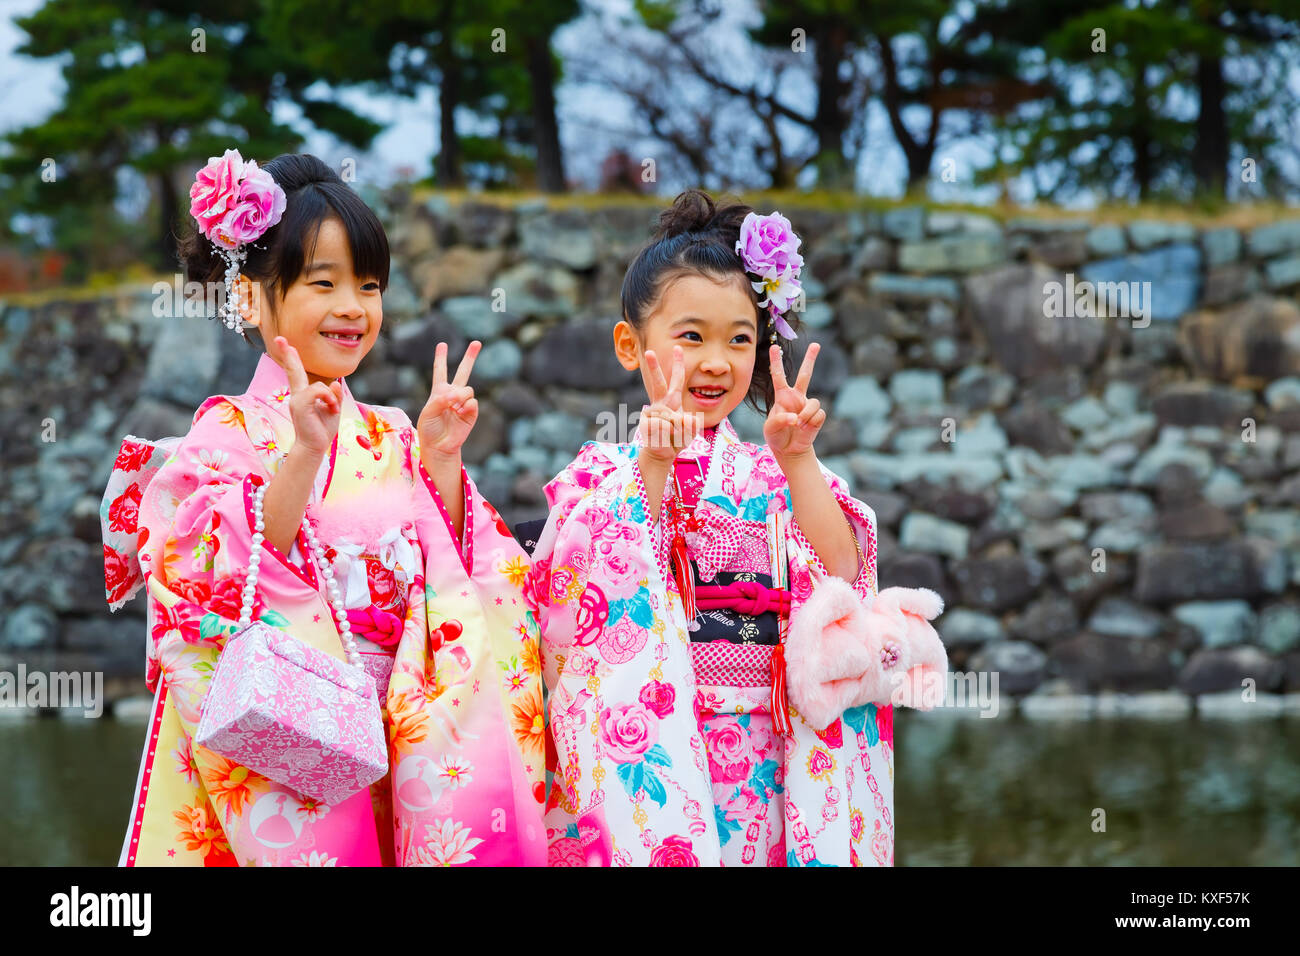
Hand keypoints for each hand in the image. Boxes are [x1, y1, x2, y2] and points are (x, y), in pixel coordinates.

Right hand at [272, 335, 341, 457]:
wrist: (314, 447)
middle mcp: (297, 395)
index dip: (291, 358)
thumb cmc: (322, 431)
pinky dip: (329, 399)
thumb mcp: (333, 410)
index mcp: (304, 395)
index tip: (285, 344)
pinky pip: (318, 392)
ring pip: (319, 386)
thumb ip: (334, 396)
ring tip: (332, 410)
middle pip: (293, 370)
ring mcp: (296, 399)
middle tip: (279, 339)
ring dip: (331, 398)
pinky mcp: (299, 404)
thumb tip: (335, 383)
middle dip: (288, 354)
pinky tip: (331, 409)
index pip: (297, 373)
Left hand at [418, 340, 479, 459]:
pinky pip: (472, 402)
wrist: (439, 446)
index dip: (441, 358)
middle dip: (470, 357)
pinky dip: (465, 406)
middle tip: (477, 342)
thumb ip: (440, 400)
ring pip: (467, 389)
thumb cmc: (429, 429)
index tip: (442, 344)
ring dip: (460, 395)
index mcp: (439, 392)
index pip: (440, 371)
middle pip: (463, 372)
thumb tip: (457, 395)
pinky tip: (460, 412)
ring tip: (453, 405)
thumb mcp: (428, 412)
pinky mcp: (471, 413)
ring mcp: (463, 403)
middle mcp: (453, 394)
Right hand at [639, 345, 700, 464]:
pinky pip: (664, 425)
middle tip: (649, 351)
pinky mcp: (645, 422)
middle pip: (658, 383)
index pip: (676, 380)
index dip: (678, 364)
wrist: (661, 454)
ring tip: (672, 436)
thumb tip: (681, 418)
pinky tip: (663, 438)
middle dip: (654, 367)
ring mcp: (651, 412)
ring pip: (670, 416)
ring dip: (677, 430)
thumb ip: (691, 423)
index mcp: (672, 401)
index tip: (677, 347)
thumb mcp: (690, 431)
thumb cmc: (676, 440)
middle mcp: (660, 404)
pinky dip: (668, 434)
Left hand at [764, 342, 825, 460]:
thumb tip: (796, 417)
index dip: (776, 361)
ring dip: (806, 415)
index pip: (778, 375)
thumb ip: (780, 420)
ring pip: (814, 402)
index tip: (775, 347)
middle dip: (811, 359)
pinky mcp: (817, 416)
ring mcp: (807, 405)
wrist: (790, 450)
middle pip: (805, 374)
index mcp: (782, 396)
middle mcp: (796, 397)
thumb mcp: (770, 429)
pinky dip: (810, 423)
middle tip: (816, 344)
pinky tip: (805, 428)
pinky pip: (818, 414)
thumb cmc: (776, 436)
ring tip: (798, 425)